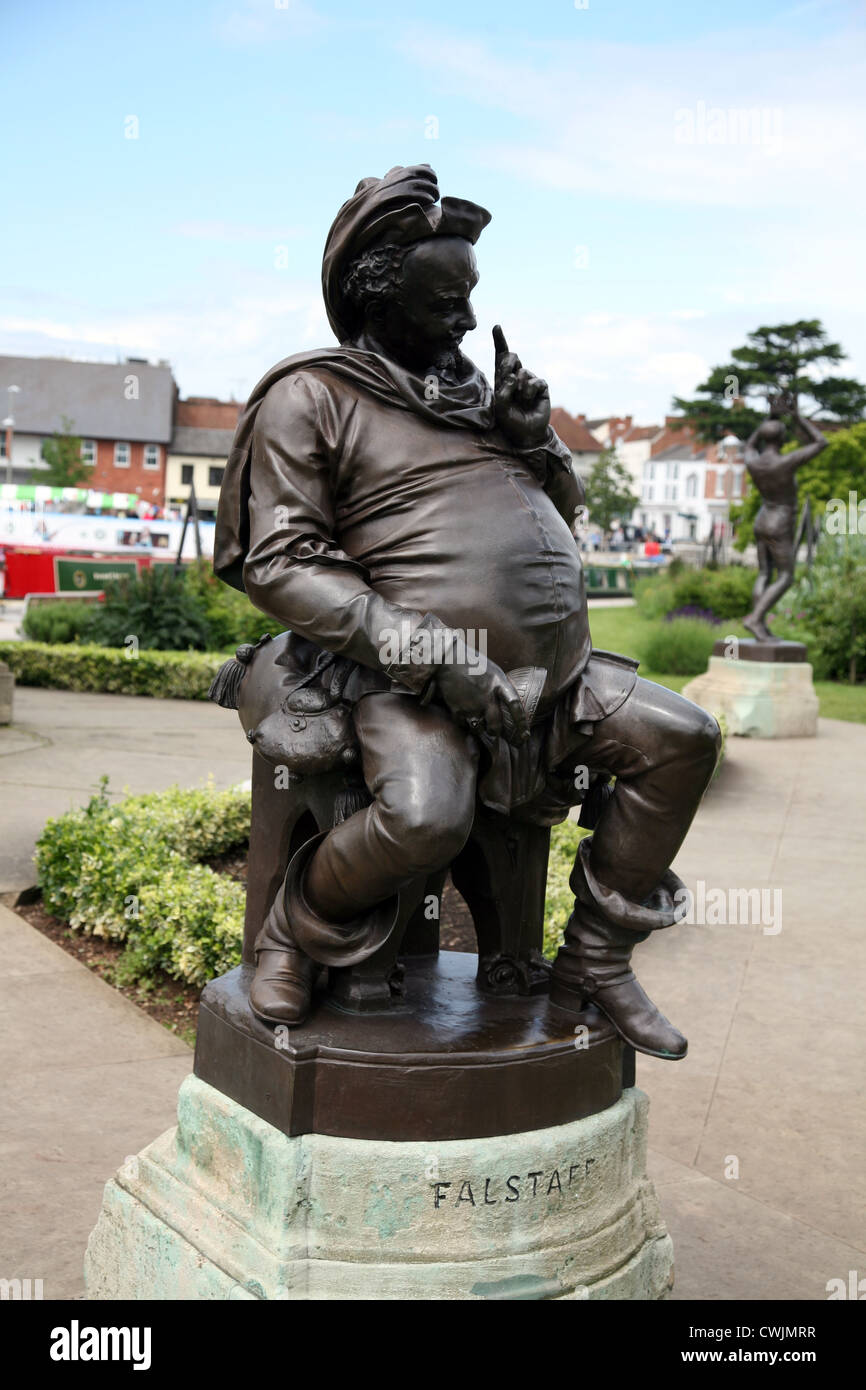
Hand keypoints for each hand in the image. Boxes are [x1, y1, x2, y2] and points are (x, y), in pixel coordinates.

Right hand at [436, 654, 529, 745]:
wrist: (448, 660)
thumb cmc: (474, 664)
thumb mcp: (494, 672)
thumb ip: (502, 689)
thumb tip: (510, 706)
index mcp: (498, 684)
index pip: (514, 705)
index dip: (521, 723)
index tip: (525, 736)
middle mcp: (486, 696)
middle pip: (495, 724)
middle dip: (495, 731)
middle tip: (494, 731)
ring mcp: (471, 704)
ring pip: (479, 728)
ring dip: (479, 728)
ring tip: (478, 721)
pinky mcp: (457, 709)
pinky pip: (464, 724)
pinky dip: (465, 723)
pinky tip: (464, 714)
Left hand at [493, 325, 550, 449]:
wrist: (527, 434)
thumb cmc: (511, 421)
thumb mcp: (501, 408)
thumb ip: (504, 391)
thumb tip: (515, 375)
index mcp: (502, 380)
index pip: (500, 359)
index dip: (500, 342)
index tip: (497, 327)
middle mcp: (515, 377)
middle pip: (511, 358)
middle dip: (507, 365)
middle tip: (508, 380)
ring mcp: (529, 381)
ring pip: (522, 372)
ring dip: (519, 389)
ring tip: (521, 401)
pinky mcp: (540, 387)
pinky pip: (535, 382)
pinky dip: (530, 392)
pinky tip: (529, 401)